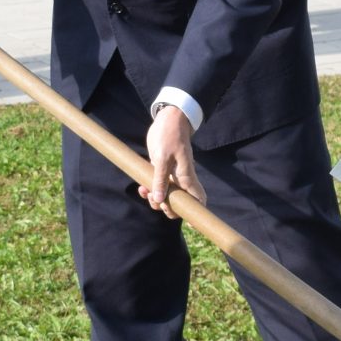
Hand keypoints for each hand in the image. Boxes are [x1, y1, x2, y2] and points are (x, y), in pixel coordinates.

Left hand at [139, 104, 206, 218]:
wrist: (168, 119)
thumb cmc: (169, 135)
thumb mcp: (162, 157)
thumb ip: (160, 179)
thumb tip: (159, 199)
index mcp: (186, 177)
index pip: (198, 199)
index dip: (196, 212)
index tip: (189, 221)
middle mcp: (181, 179)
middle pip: (179, 202)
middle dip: (167, 207)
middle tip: (155, 200)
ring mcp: (172, 175)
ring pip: (167, 196)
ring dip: (156, 199)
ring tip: (144, 191)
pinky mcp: (162, 171)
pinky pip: (158, 186)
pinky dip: (150, 190)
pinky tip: (142, 188)